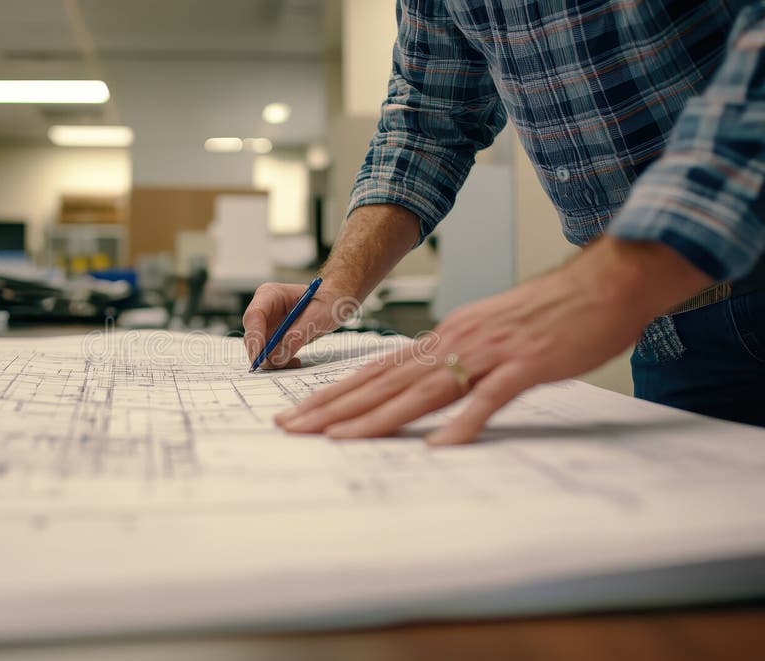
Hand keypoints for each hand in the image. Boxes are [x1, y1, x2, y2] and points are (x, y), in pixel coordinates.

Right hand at [242, 282, 349, 368]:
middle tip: (277, 365)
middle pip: (252, 334)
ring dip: (272, 360)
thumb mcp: (316, 317)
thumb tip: (277, 357)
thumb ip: (297, 336)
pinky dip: (279, 361)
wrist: (334, 304)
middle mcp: (264, 309)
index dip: (254, 336)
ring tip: (294, 362)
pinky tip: (295, 361)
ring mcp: (267, 324)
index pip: (253, 316)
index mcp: (270, 295)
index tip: (261, 355)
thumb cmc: (327, 302)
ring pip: (259, 348)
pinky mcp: (273, 337)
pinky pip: (269, 353)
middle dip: (262, 353)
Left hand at [275, 238, 711, 443]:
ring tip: (338, 439)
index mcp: (446, 335)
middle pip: (385, 381)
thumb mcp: (491, 330)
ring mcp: (489, 352)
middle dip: (334, 408)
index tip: (301, 413)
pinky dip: (464, 422)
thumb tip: (430, 381)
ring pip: (422, 389)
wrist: (607, 280)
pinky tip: (440, 446)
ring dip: (377, 417)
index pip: (379, 370)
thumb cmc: (551, 312)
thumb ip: (460, 356)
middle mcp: (456, 341)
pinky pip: (490, 397)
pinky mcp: (526, 364)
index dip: (337, 393)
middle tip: (292, 429)